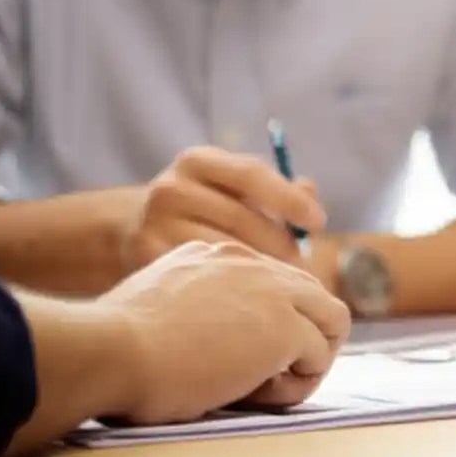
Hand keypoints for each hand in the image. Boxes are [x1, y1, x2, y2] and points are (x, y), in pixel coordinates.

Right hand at [97, 241, 350, 422]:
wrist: (108, 351)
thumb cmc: (117, 346)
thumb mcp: (162, 305)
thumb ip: (198, 306)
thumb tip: (221, 338)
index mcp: (218, 254)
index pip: (278, 280)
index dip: (277, 319)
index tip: (250, 351)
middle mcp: (251, 262)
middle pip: (315, 294)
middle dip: (307, 336)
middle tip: (276, 373)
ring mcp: (273, 292)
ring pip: (333, 320)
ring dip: (310, 359)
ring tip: (269, 385)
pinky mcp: (285, 328)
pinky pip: (319, 357)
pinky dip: (298, 384)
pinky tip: (259, 393)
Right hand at [122, 146, 326, 270]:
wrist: (136, 232)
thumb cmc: (206, 208)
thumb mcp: (234, 187)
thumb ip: (276, 188)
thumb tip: (309, 191)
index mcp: (198, 161)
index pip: (251, 174)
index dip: (289, 199)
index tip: (319, 222)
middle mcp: (170, 188)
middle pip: (241, 218)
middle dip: (280, 243)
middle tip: (304, 264)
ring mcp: (153, 224)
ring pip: (224, 252)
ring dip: (261, 269)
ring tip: (282, 281)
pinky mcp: (146, 259)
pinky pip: (204, 276)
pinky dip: (233, 286)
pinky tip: (249, 295)